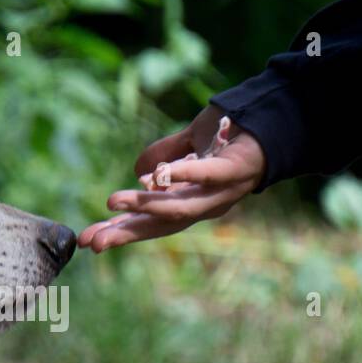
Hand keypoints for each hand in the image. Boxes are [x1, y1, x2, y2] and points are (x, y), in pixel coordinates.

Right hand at [79, 106, 265, 253]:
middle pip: (159, 226)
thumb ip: (164, 156)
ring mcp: (220, 192)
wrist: (272, 121)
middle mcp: (203, 205)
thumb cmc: (231, 135)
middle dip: (125, 233)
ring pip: (178, 208)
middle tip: (93, 241)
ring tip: (112, 200)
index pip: (149, 222)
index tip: (88, 241)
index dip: (120, 230)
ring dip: (145, 206)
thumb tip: (138, 173)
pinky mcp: (233, 171)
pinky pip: (207, 176)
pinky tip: (160, 175)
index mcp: (189, 201)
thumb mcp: (189, 143)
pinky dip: (184, 176)